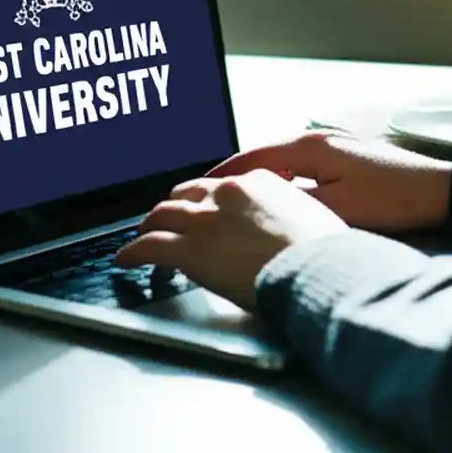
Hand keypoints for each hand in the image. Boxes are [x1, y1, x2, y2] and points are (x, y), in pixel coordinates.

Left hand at [114, 168, 347, 311]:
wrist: (319, 271)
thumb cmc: (325, 254)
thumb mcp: (313, 218)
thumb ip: (290, 215)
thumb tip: (290, 229)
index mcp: (260, 181)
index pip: (221, 185)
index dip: (207, 199)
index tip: (204, 208)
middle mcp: (228, 192)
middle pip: (186, 194)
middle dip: (174, 207)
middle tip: (167, 219)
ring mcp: (206, 219)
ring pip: (162, 215)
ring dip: (150, 226)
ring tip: (142, 236)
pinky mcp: (190, 249)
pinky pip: (149, 247)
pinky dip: (132, 253)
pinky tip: (126, 260)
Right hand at [208, 132, 451, 232]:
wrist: (442, 191)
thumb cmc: (394, 199)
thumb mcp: (338, 210)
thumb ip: (295, 208)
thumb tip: (262, 213)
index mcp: (309, 148)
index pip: (251, 159)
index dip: (222, 175)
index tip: (198, 187)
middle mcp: (318, 141)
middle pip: (263, 159)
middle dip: (236, 179)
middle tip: (210, 198)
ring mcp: (334, 148)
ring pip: (283, 164)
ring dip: (261, 181)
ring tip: (238, 202)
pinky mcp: (348, 160)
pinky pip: (302, 170)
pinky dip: (285, 182)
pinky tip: (282, 201)